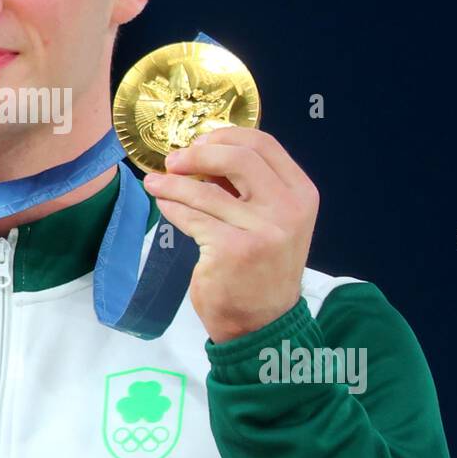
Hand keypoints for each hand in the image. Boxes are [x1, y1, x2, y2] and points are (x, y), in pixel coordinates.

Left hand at [141, 126, 319, 344]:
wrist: (262, 322)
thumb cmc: (261, 267)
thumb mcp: (271, 221)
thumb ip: (250, 187)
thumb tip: (204, 151)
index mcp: (301, 194)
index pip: (264, 144)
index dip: (226, 136)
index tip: (200, 141)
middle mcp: (288, 209)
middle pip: (239, 158)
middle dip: (198, 154)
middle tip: (173, 160)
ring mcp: (262, 231)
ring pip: (206, 192)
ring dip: (173, 184)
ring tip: (155, 183)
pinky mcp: (232, 250)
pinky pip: (192, 217)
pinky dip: (172, 207)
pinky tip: (163, 204)